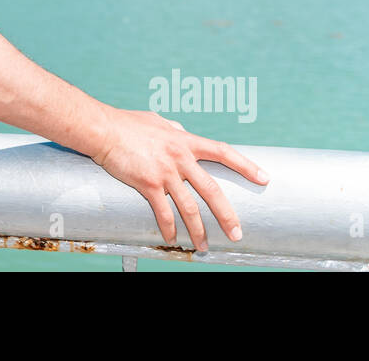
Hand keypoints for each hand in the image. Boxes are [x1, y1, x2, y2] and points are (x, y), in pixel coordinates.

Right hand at [91, 109, 269, 250]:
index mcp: (186, 141)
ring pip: (189, 207)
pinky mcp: (148, 183)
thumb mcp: (158, 121)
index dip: (246, 166)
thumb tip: (182, 131)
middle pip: (212, 190)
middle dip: (226, 215)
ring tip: (204, 246)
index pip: (223, 152)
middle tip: (237, 234)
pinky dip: (169, 229)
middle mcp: (180, 157)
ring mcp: (165, 172)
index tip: (264, 178)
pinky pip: (163, 212)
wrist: (103, 129)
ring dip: (198, 230)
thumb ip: (174, 129)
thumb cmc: (127, 123)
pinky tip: (172, 240)